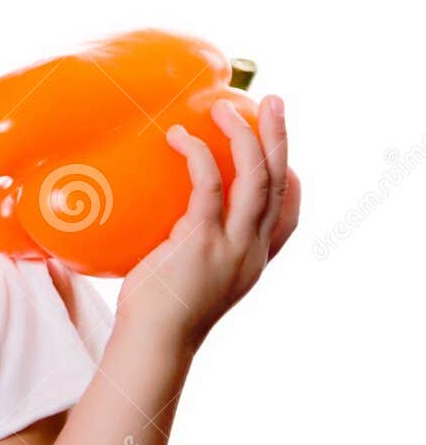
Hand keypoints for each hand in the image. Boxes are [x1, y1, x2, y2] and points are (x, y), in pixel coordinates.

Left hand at [113, 94, 299, 354]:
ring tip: (225, 108)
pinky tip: (181, 137)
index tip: (284, 155)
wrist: (153, 342)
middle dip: (279, 139)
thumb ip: (189, 248)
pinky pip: (208, 187)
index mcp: (252, 261)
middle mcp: (251, 251)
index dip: (292, 182)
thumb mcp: (187, 276)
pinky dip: (200, 156)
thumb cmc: (158, 311)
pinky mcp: (202, 241)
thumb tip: (159, 224)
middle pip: (280, 184)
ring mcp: (232, 246)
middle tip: (273, 102)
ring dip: (246, 137)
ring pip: (256, 179)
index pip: (287, 217)